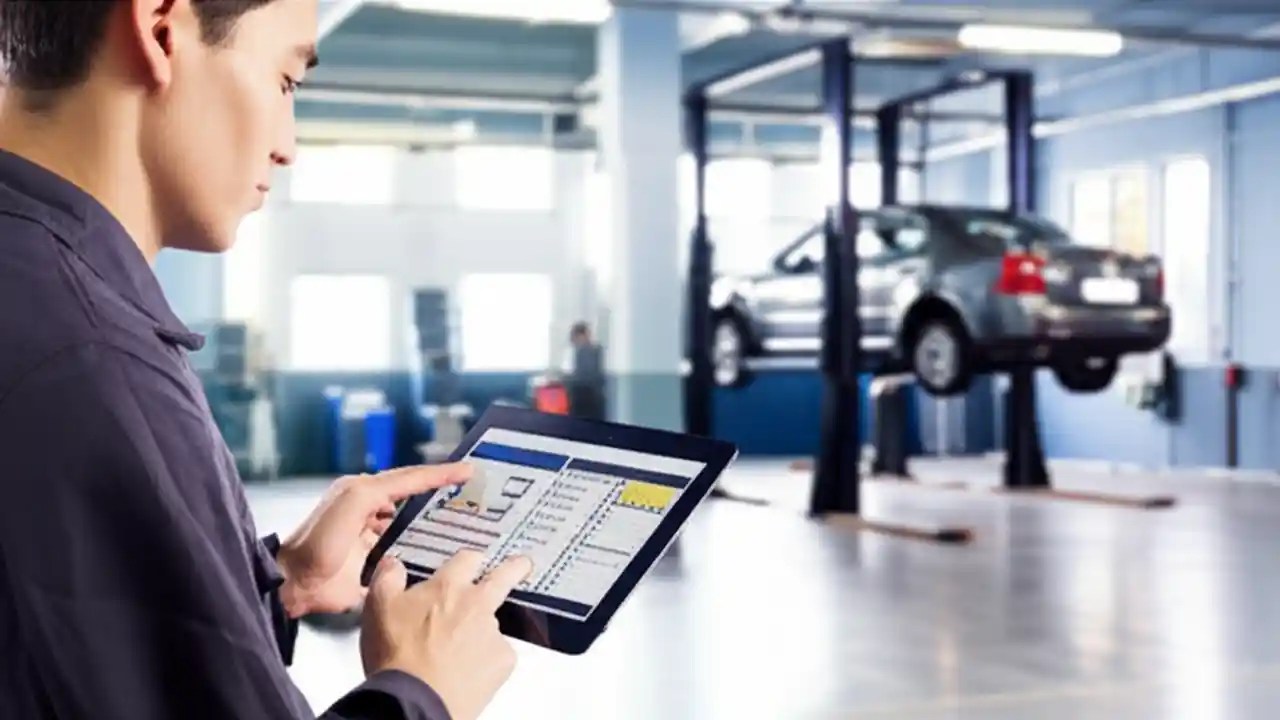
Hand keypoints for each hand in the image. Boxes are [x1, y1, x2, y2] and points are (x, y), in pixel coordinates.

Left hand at [276, 463, 472, 616]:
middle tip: (474, 497)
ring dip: (438, 529)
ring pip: (414, 531)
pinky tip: (446, 560)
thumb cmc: (321, 539)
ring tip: (469, 527)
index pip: (410, 478)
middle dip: (442, 498)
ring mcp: (374, 542)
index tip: (469, 470)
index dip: (440, 474)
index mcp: (364, 492)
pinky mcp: (376, 569)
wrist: (298, 583)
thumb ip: (388, 488)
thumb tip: (420, 483)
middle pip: (414, 502)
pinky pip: (407, 559)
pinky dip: (426, 556)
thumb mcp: (355, 499)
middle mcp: (371, 513)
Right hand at [362, 551, 532, 719]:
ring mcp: (493, 631)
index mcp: (447, 587)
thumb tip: (394, 562)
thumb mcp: (378, 608)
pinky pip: (498, 655)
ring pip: (493, 624)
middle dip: (515, 568)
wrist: (416, 699)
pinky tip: (467, 673)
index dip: (470, 559)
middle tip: (522, 565)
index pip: (468, 558)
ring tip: (460, 653)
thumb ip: (388, 578)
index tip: (474, 561)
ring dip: (482, 631)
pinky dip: (486, 661)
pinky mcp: (503, 659)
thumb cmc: (395, 655)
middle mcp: (476, 603)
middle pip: (505, 577)